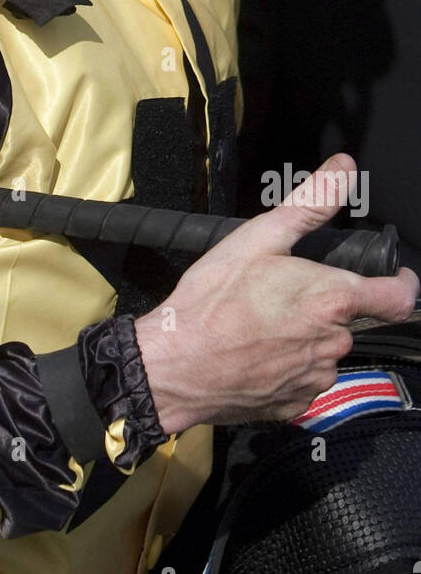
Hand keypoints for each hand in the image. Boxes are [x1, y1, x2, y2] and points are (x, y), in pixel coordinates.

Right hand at [133, 154, 419, 431]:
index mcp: (331, 299)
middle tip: (280, 296)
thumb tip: (341, 169)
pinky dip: (286, 366)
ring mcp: (315, 378)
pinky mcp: (295, 404)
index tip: (396, 277)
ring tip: (260, 325)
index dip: (402, 283)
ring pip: (324, 350)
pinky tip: (255, 353)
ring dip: (304, 338)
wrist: (174, 365)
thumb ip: (310, 202)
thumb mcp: (258, 238)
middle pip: (348, 320)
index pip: (397, 297)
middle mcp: (332, 343)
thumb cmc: (212, 303)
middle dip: (323, 307)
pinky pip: (303, 380)